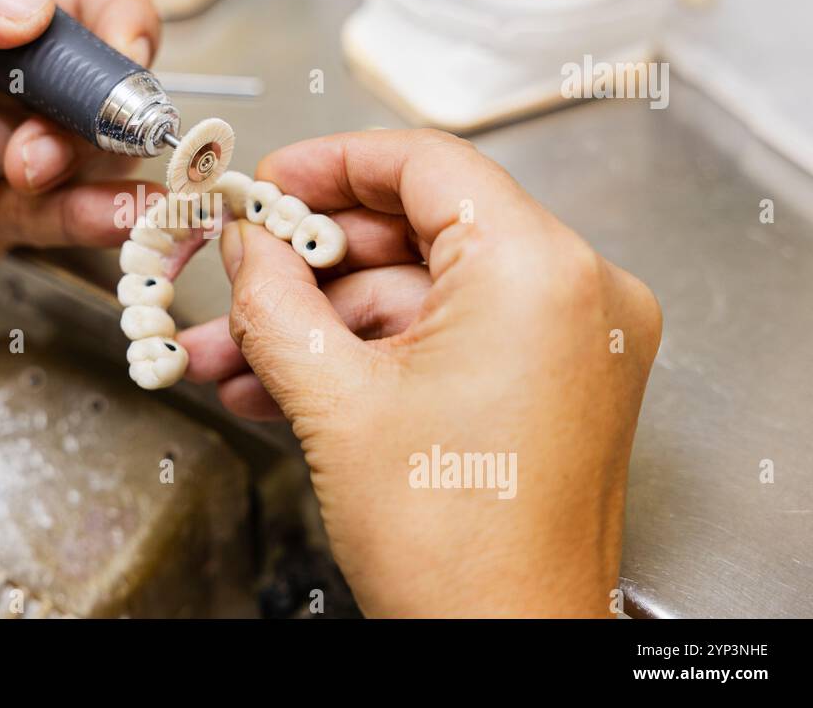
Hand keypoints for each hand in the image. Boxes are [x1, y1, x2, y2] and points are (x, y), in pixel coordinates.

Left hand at [0, 0, 159, 312]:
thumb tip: (24, 7)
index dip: (119, 22)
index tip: (115, 54)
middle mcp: (4, 78)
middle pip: (103, 83)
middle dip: (85, 110)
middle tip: (35, 137)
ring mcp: (6, 150)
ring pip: (89, 153)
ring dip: (50, 160)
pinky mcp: (0, 219)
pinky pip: (69, 216)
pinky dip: (100, 215)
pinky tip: (110, 212)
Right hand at [180, 130, 661, 616]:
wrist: (507, 648)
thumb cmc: (459, 551)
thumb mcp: (333, 402)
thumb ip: (273, 300)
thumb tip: (248, 246)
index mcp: (538, 271)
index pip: (424, 162)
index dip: (328, 164)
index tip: (270, 182)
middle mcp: (575, 294)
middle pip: (416, 229)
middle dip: (307, 265)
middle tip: (239, 270)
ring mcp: (570, 341)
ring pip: (419, 295)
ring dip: (321, 324)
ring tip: (237, 355)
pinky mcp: (552, 383)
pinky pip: (446, 338)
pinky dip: (369, 356)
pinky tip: (287, 385)